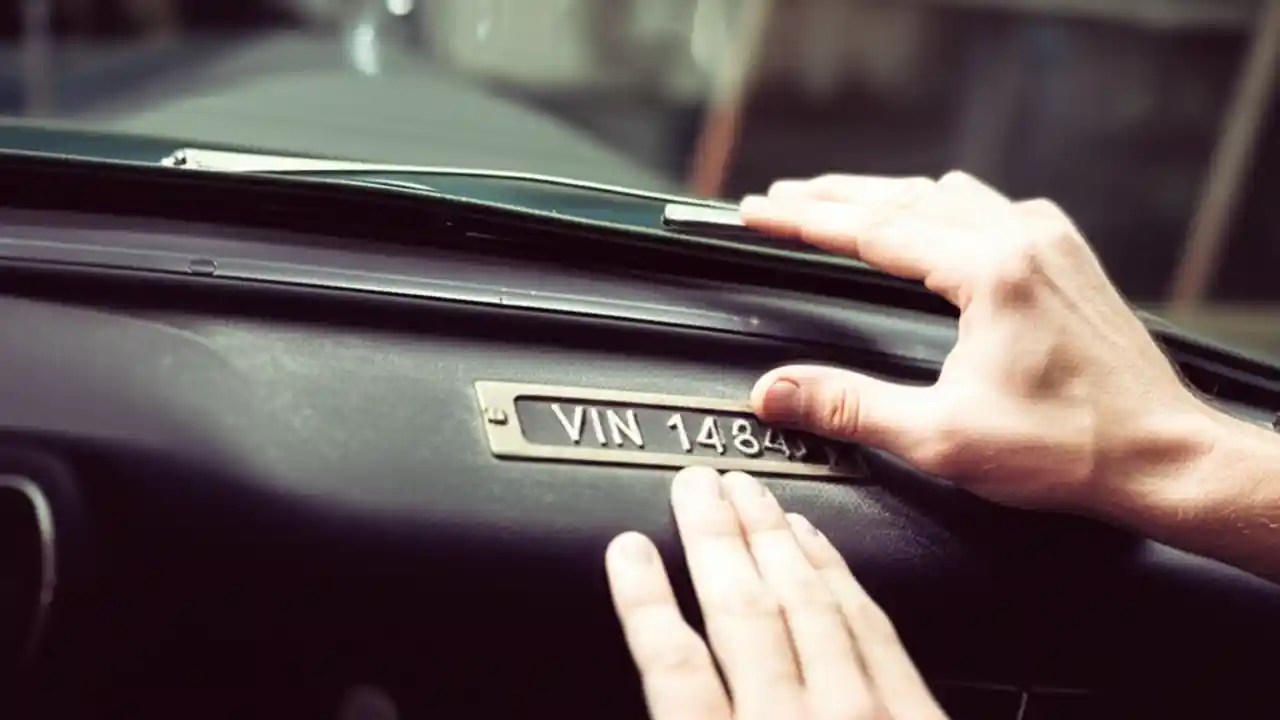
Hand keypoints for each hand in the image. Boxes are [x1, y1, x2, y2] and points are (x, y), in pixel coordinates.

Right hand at [606, 467, 946, 719]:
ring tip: (748, 493)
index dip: (644, 599)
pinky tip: (819, 547)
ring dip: (772, 540)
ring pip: (808, 604)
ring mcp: (862, 716)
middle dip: (714, 537)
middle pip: (744, 610)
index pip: (674, 666)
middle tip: (696, 484)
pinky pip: (872, 629)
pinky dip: (838, 577)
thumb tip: (655, 695)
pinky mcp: (916, 715)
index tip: (628, 550)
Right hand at [739, 172, 1225, 518]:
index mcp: (989, 270)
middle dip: (832, 197)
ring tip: (836, 202)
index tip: (758, 211)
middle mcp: (1022, 239)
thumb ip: (847, 407)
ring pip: (945, 195)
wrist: (1164, 457)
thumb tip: (775, 390)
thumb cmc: (1071, 449)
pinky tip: (926, 217)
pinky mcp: (1065, 257)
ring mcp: (1049, 242)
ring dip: (884, 196)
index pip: (871, 228)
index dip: (802, 220)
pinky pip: (987, 206)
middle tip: (779, 199)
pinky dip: (936, 205)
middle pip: (904, 197)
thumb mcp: (941, 436)